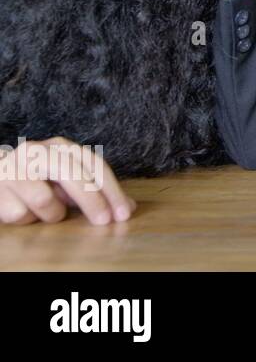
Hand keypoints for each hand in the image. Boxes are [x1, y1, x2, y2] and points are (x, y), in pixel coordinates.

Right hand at [0, 137, 135, 225]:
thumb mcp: (69, 181)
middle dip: (91, 201)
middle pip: (72, 175)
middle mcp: (38, 151)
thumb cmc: (38, 180)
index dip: (111, 190)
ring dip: (50, 213)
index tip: (123, 214)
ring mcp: (14, 167)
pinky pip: (20, 214)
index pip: (94, 165)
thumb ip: (96, 191)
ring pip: (43, 200)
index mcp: (62, 146)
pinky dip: (26, 219)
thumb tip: (128, 208)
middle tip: (103, 222)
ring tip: (45, 211)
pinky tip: (21, 209)